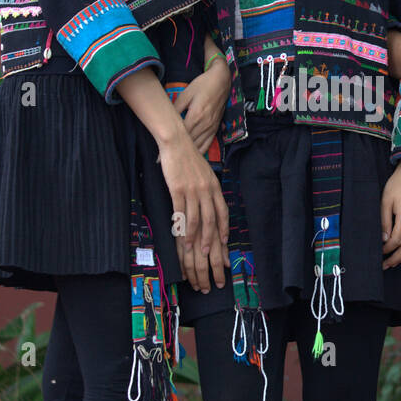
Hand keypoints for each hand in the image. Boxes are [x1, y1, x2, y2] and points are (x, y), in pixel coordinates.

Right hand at [158, 127, 229, 291]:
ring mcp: (193, 190)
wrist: (176, 142)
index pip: (222, 212)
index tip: (224, 243)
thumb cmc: (187, 158)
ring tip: (197, 253)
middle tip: (212, 258)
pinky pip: (182, 213)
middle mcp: (207, 190)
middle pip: (212, 221)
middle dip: (213, 242)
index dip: (223, 229)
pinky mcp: (178, 190)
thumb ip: (207, 187)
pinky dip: (183, 228)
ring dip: (198, 239)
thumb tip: (208, 201)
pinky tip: (182, 238)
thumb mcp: (204, 172)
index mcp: (214, 186)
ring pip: (198, 220)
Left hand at [174, 54, 230, 153]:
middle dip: (176, 154)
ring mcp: (211, 128)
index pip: (180, 135)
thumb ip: (176, 108)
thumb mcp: (186, 94)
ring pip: (198, 146)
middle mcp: (204, 124)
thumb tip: (165, 119)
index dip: (169, 146)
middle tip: (164, 162)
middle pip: (188, 144)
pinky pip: (207, 144)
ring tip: (176, 163)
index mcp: (196, 115)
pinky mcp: (215, 128)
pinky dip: (199, 153)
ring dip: (187, 156)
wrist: (222, 81)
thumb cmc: (202, 85)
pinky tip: (192, 158)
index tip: (159, 156)